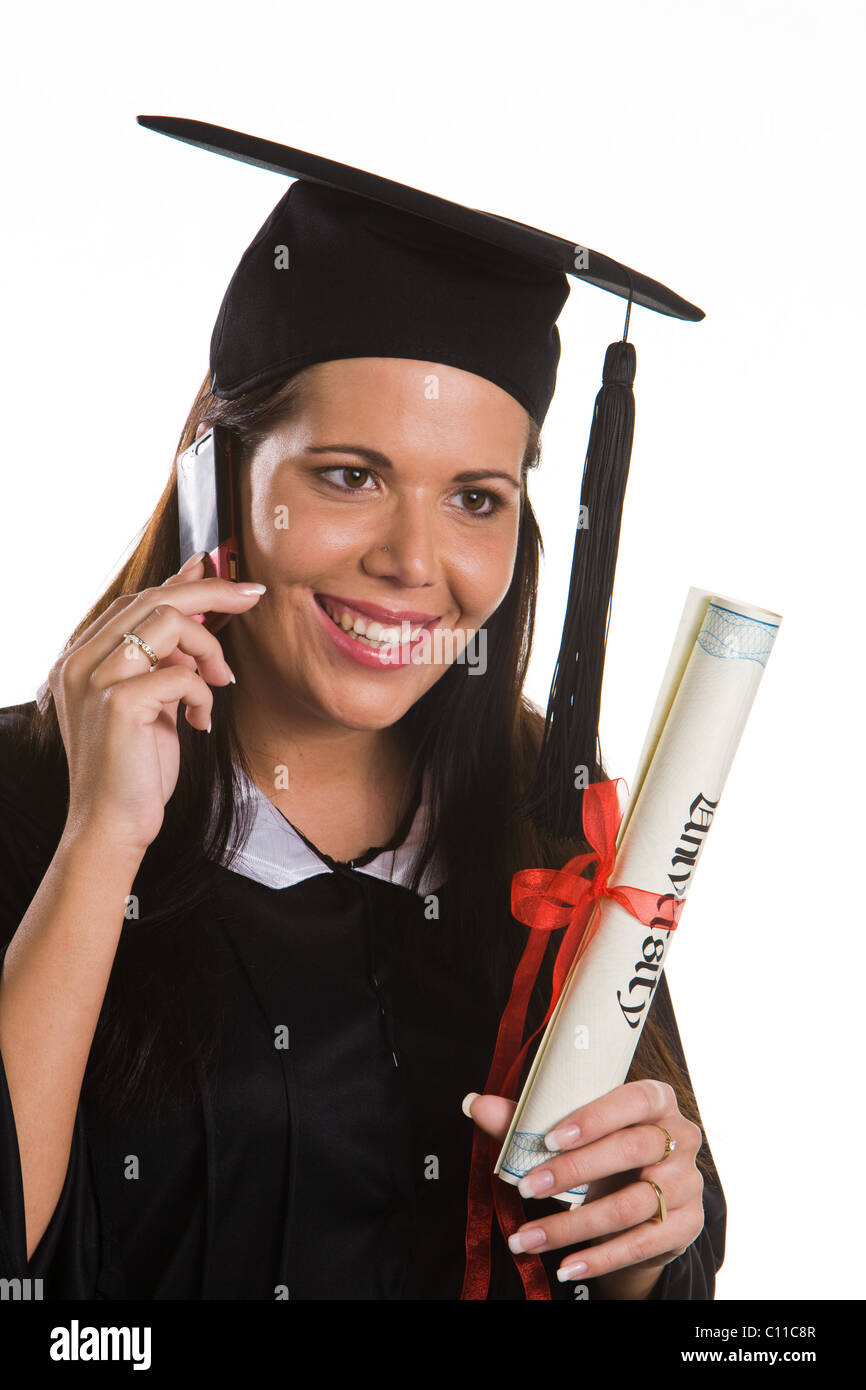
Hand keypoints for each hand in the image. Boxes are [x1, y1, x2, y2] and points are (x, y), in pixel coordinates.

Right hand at [46, 554, 265, 858]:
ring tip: (221, 681)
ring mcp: (95, 679)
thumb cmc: (136, 768)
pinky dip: (204, 692)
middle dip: (212, 593)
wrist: (113, 826)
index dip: (185, 583)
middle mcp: (80, 661)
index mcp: (81, 658)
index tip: (228, 580)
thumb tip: (197, 604)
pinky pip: (181, 673)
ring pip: (168, 622)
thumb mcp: (153, 701)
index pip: (136, 599)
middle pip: (153, 599)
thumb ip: (166, 656)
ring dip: (209, 649)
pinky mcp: (118, 703)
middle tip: (255, 597)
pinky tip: (201, 721)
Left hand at [464, 1079, 704, 1297]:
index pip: (633, 1100)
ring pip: (630, 1206)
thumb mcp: (572, 1130)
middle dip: (573, 1172)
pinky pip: (641, 1244)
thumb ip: (526, 1117)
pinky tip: (565, 1266)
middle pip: (630, 1151)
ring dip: (573, 1226)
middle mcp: (681, 1137)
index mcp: (656, 1099)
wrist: (647, 1197)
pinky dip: (599, 1259)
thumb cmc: (603, 1149)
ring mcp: (687, 1183)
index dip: (594, 1118)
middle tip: (526, 1188)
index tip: (549, 1139)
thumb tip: (474, 1102)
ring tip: (527, 1239)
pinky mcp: (686, 1226)